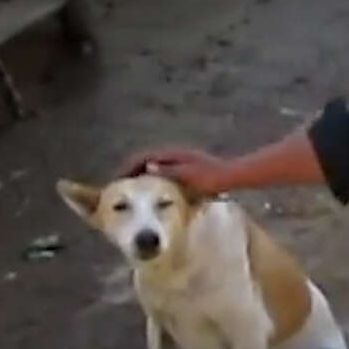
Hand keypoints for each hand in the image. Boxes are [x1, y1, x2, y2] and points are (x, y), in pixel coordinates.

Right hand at [119, 147, 236, 195]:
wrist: (233, 176)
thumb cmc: (212, 177)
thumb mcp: (189, 175)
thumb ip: (169, 171)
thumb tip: (147, 167)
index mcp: (172, 154)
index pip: (142, 158)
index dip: (127, 168)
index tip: (116, 180)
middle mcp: (174, 155)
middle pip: (146, 161)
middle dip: (131, 172)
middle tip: (119, 188)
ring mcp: (181, 162)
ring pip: (154, 168)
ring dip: (142, 176)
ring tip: (132, 192)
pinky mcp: (187, 171)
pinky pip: (164, 174)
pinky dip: (154, 181)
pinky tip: (154, 194)